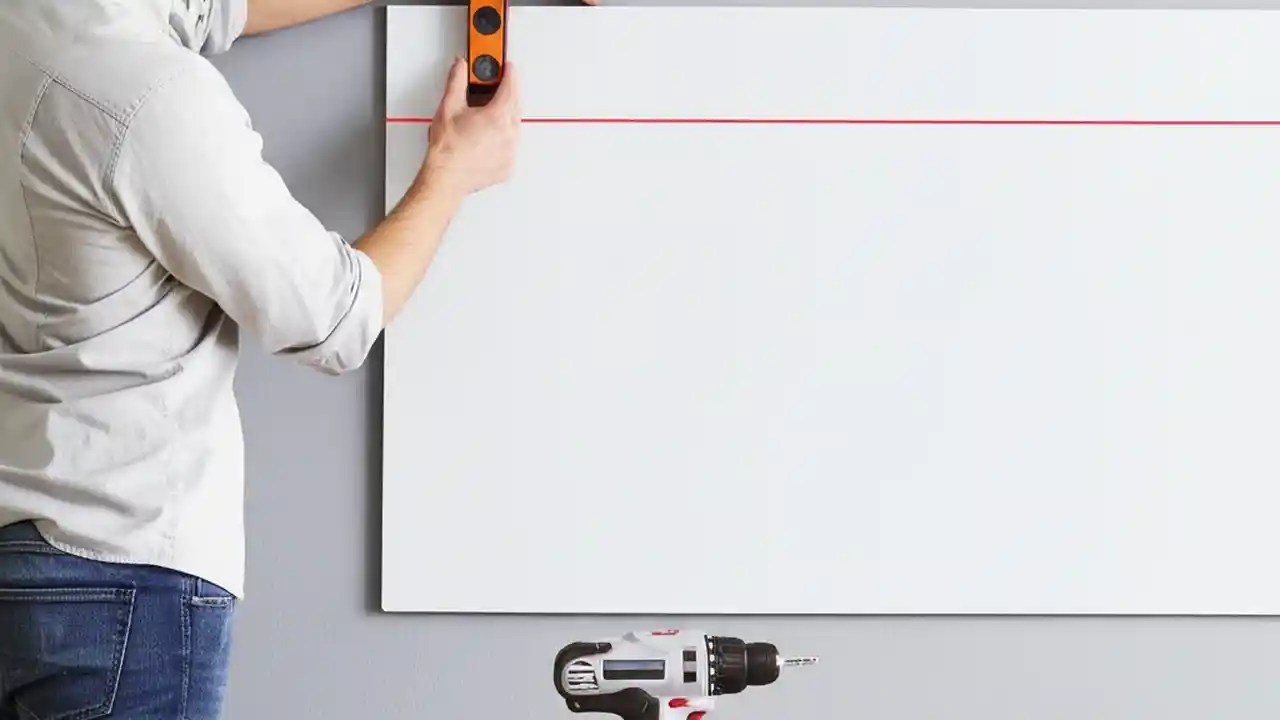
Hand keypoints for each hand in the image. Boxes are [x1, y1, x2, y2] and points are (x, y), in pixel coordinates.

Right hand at [417, 56, 521, 200]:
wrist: (445, 178)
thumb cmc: (447, 149)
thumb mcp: (449, 107)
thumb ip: (457, 81)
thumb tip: (461, 67)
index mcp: (497, 116)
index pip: (511, 86)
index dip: (509, 73)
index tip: (507, 68)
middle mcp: (509, 134)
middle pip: (515, 105)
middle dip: (507, 94)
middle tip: (494, 89)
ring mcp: (511, 151)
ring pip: (515, 126)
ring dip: (505, 117)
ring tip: (485, 118)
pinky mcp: (509, 165)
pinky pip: (511, 146)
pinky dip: (503, 139)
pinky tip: (487, 138)